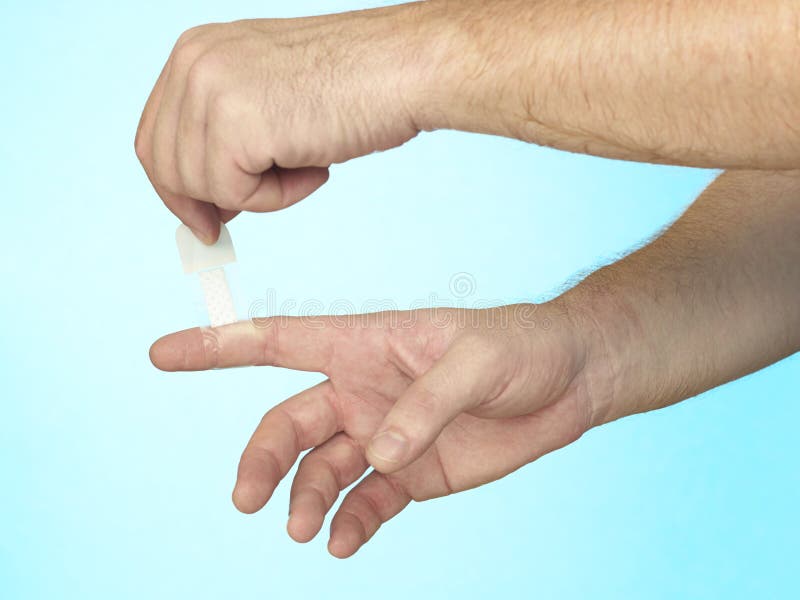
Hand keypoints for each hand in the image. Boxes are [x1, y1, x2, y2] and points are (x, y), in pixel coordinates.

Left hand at [135, 8, 427, 242]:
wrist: (402, 70)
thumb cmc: (355, 86)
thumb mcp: (269, 100)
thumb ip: (227, 136)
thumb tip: (207, 203)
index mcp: (197, 51)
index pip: (155, 133)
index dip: (175, 186)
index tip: (201, 218)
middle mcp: (193, 62)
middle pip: (164, 165)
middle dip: (200, 204)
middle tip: (229, 225)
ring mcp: (210, 89)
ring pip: (201, 186)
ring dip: (256, 196)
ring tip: (306, 167)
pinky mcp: (236, 123)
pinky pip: (235, 196)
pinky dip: (277, 199)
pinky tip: (316, 168)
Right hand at [149, 304, 601, 556]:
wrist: (568, 382)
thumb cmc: (520, 348)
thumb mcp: (477, 361)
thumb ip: (426, 404)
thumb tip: (380, 453)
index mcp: (365, 345)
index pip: (278, 343)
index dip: (218, 349)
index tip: (163, 355)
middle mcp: (363, 391)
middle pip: (289, 424)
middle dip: (262, 459)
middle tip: (249, 498)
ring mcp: (385, 434)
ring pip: (321, 469)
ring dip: (305, 498)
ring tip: (305, 528)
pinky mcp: (413, 473)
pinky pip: (367, 501)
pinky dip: (349, 522)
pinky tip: (342, 541)